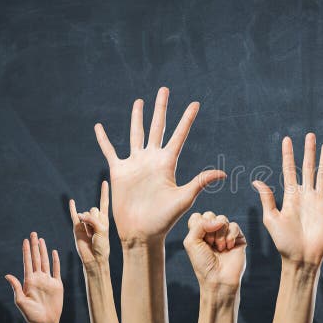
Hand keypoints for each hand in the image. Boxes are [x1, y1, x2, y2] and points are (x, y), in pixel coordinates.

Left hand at [5, 232, 62, 322]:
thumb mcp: (21, 301)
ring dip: (43, 250)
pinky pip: (56, 270)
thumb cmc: (31, 315)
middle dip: (34, 246)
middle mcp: (38, 278)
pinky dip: (56, 261)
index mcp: (29, 281)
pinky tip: (54, 253)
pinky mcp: (57, 285)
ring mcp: (48, 281)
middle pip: (36, 259)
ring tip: (41, 240)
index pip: (27, 262)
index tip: (25, 241)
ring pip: (46, 261)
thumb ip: (16, 287)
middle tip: (33, 234)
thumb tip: (7, 275)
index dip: (26, 251)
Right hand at [69, 180, 109, 265]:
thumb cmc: (102, 245)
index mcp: (104, 219)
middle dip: (94, 219)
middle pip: (92, 209)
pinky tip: (71, 201)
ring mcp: (85, 222)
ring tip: (90, 235)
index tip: (105, 182)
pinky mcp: (76, 227)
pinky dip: (72, 208)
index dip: (104, 192)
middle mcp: (94, 219)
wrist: (94, 257)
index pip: (104, 202)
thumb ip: (93, 220)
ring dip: (87, 225)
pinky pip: (73, 215)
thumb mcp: (102, 230)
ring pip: (84, 215)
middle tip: (95, 231)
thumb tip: (80, 215)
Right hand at [94, 87, 225, 243]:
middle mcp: (152, 159)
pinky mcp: (119, 171)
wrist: (141, 233)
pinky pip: (110, 151)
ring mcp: (135, 164)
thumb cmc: (164, 220)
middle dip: (161, 108)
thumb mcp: (184, 198)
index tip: (195, 103)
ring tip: (140, 101)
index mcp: (168, 163)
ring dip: (137, 118)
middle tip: (164, 89)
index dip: (187, 119)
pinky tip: (99, 127)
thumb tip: (223, 173)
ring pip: (136, 134)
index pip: (179, 135)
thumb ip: (200, 182)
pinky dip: (104, 139)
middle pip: (157, 127)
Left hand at [183, 212, 246, 290]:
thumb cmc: (203, 264)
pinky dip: (230, 236)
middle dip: (209, 230)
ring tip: (220, 248)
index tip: (200, 240)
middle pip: (210, 215)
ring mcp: (225, 234)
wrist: (218, 278)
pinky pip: (234, 226)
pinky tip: (229, 247)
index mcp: (199, 233)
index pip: (198, 217)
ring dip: (219, 235)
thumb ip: (198, 224)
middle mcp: (212, 232)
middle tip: (210, 244)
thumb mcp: (191, 242)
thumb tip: (217, 220)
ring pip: (223, 219)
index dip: (198, 225)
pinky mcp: (238, 238)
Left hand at [252, 133, 322, 265]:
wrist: (302, 258)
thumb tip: (256, 181)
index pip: (289, 170)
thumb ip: (268, 199)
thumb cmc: (284, 242)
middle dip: (309, 152)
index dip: (288, 155)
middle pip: (308, 168)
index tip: (287, 140)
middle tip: (310, 135)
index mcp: (290, 196)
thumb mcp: (272, 219)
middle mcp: (305, 196)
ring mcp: (319, 202)